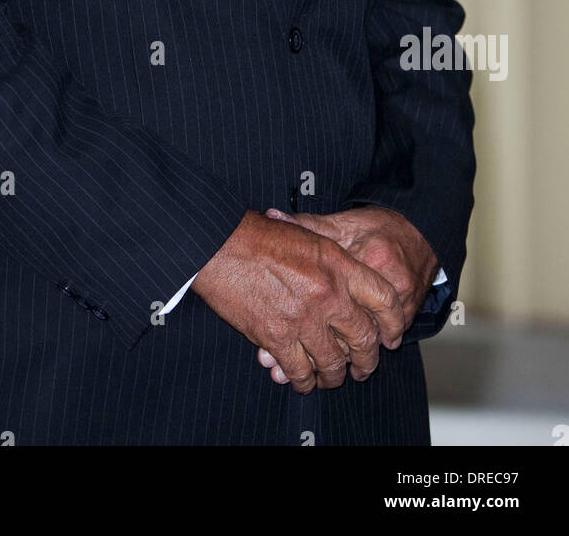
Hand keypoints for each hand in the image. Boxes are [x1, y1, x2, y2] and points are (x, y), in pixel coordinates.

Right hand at [191, 208, 404, 393]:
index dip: (394, 321)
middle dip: (367, 359)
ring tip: (332, 378)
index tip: (392, 336)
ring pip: (333, 362)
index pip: (384, 298)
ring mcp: (304, 319)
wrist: (221, 244)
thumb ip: (332, 259)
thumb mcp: (308, 234)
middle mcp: (328, 294)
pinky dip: (304, 381)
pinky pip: (300, 370)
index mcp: (338, 265)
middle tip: (364, 367)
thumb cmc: (259, 235)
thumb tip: (348, 276)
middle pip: (364, 338)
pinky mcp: (277, 337)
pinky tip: (303, 381)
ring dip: (334, 376)